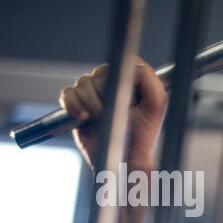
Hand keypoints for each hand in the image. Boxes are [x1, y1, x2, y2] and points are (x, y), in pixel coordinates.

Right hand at [59, 56, 166, 171]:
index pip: (122, 62)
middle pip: (100, 71)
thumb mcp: (155, 104)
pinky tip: (83, 117)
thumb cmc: (142, 136)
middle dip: (102, 92)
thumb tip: (131, 64)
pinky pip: (67, 93)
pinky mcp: (78, 105)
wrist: (122, 160)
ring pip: (82, 82)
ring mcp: (95, 94)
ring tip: (98, 118)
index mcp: (133, 82)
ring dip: (89, 101)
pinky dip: (72, 105)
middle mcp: (114, 85)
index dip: (119, 76)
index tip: (126, 96)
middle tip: (109, 112)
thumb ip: (147, 78)